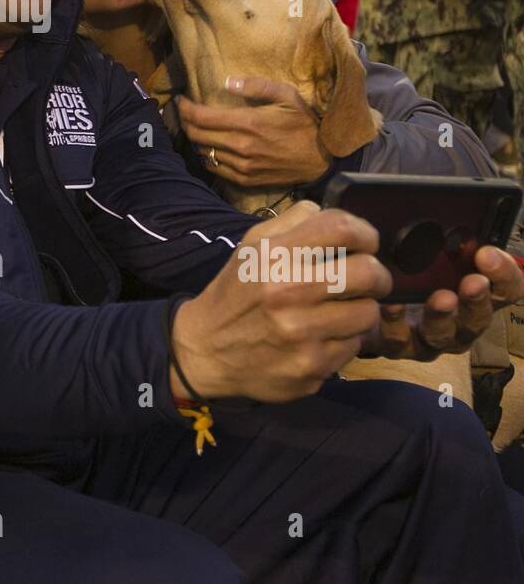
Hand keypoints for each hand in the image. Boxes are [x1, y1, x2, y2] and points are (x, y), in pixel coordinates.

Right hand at [172, 202, 390, 402]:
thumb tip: (333, 215)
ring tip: (340, 310)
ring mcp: (302, 334)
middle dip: (377, 275)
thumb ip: (293, 222)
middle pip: (369, 272)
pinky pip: (354, 346)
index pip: (343, 228)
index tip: (367, 243)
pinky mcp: (311, 367)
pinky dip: (345, 339)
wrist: (206, 350)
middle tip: (369, 279)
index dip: (366, 232)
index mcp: (274, 256)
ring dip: (361, 309)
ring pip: (368, 313)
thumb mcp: (251, 246)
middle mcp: (288, 293)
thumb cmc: (235, 292)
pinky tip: (323, 336)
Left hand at [177, 76, 329, 186]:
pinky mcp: (244, 179)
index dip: (185, 108)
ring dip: (195, 139)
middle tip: (184, 112)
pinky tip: (210, 146)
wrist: (321, 160)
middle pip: (196, 135)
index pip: (201, 117)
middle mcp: (240, 146)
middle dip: (185, 121)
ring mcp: (241, 166)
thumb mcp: (287, 96)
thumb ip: (257, 86)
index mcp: (248, 123)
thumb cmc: (304, 124)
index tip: (181, 100)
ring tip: (195, 127)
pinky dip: (207, 155)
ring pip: (203, 152)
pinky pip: (215, 168)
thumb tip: (227, 82)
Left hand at [365, 245, 523, 361]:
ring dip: (443, 316)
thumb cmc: (407, 264)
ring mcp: (431, 336)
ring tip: (439, 299)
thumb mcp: (428, 242)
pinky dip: (395, 323)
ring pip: (444, 334)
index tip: (488, 253)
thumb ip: (443, 232)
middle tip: (473, 282)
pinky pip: (400, 340)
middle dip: (478, 298)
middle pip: (480, 316)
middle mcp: (460, 319)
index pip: (506, 288)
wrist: (365, 296)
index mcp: (476, 292)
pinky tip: (389, 305)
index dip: (504, 274)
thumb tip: (449, 208)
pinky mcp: (399, 345)